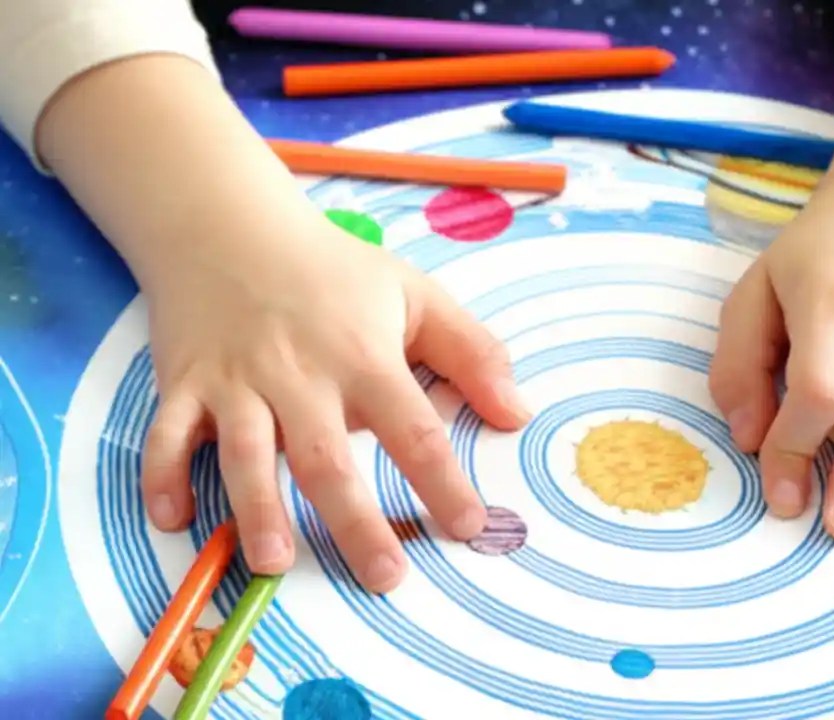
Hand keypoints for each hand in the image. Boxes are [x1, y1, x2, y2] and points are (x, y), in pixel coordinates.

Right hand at [139, 214, 528, 591]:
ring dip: (256, 510)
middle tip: (384, 577)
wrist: (231, 228)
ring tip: (273, 564)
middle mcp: (299, 376)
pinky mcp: (184, 383)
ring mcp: (236, 382)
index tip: (468, 526)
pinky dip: (163, 475)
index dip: (442, 480)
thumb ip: (473, 353)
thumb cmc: (334, 273)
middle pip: (326, 459)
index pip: (412, 429)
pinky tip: (172, 518)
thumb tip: (517, 414)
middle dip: (355, 522)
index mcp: (363, 358)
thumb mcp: (416, 296)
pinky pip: (167, 434)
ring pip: (244, 454)